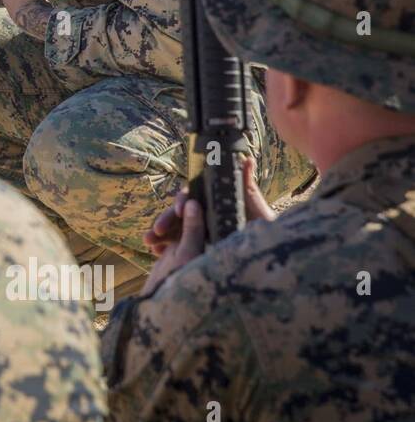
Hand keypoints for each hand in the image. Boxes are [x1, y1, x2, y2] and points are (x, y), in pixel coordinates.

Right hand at [139, 158, 273, 296]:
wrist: (270, 262)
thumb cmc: (265, 235)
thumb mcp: (257, 212)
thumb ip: (248, 189)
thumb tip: (247, 158)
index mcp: (216, 204)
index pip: (194, 198)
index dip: (183, 201)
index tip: (180, 210)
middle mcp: (206, 217)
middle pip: (180, 215)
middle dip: (165, 222)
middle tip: (153, 234)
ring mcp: (200, 234)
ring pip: (175, 231)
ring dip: (160, 235)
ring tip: (150, 245)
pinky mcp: (197, 250)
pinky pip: (178, 248)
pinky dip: (166, 249)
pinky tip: (157, 254)